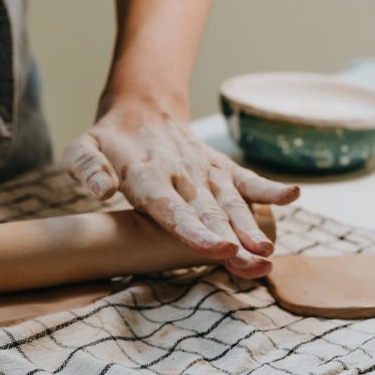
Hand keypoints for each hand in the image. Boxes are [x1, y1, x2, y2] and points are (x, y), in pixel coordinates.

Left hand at [63, 101, 298, 277]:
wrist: (142, 109)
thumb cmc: (109, 142)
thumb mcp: (82, 148)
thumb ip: (86, 168)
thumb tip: (102, 191)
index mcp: (146, 176)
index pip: (171, 209)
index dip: (195, 231)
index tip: (218, 248)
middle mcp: (181, 175)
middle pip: (209, 214)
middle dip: (233, 241)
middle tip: (253, 265)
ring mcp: (205, 172)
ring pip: (231, 204)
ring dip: (252, 228)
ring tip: (268, 253)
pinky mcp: (221, 170)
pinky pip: (247, 180)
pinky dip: (269, 188)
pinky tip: (293, 196)